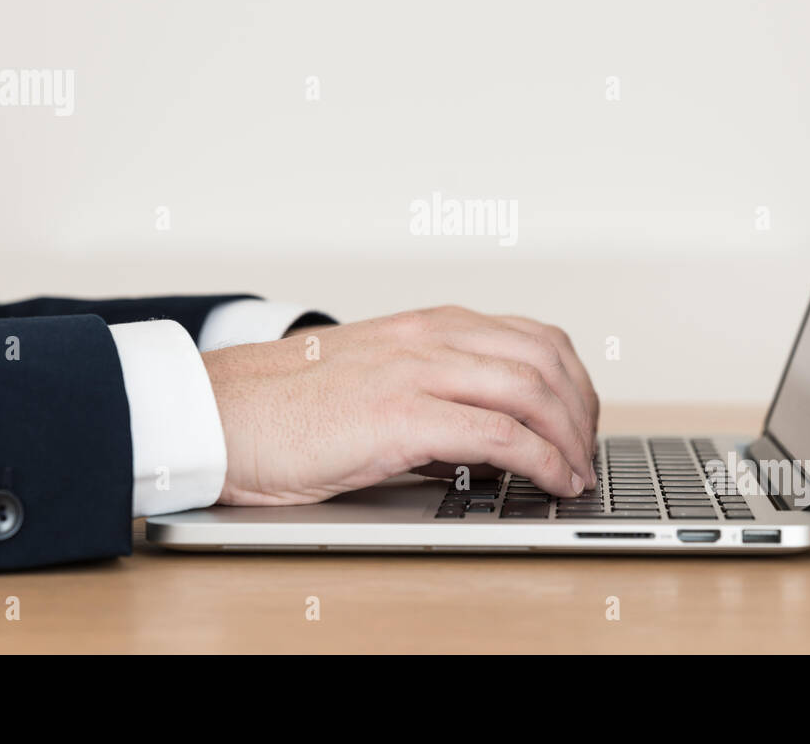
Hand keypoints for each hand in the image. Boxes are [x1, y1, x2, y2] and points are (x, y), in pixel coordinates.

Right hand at [202, 306, 598, 504]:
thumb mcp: (377, 378)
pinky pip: (499, 433)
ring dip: (571, 437)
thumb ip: (434, 390)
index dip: (573, 381)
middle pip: (546, 359)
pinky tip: (552, 482)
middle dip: (583, 410)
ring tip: (578, 474)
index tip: (582, 419)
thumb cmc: (288, 405)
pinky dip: (541, 460)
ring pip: (532, 390)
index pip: (533, 337)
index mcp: (429, 326)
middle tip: (588, 451)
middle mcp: (432, 337)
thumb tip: (487, 437)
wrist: (222, 412)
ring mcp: (417, 370)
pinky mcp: (401, 414)